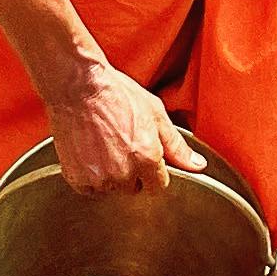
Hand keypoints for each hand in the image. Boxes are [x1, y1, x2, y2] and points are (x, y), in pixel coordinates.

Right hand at [46, 59, 204, 197]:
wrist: (78, 86)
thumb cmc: (116, 94)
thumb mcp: (155, 113)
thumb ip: (177, 146)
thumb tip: (198, 166)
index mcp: (147, 158)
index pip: (158, 186)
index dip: (154, 172)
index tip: (145, 157)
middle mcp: (124, 173)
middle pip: (134, 188)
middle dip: (132, 173)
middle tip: (122, 144)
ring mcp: (99, 179)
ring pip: (111, 189)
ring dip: (110, 175)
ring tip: (103, 146)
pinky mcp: (78, 180)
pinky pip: (90, 190)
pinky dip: (90, 177)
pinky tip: (90, 153)